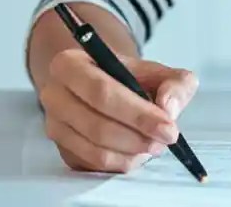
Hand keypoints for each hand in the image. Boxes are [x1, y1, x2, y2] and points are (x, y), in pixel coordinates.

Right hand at [38, 48, 198, 173]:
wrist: (106, 88)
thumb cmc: (129, 79)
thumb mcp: (158, 72)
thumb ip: (175, 83)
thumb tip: (169, 107)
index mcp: (70, 65)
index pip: (102, 92)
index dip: (137, 113)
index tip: (168, 126)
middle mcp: (55, 96)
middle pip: (97, 125)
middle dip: (137, 137)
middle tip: (165, 139)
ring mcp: (55, 127)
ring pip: (94, 150)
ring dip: (131, 152)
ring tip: (154, 145)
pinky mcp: (62, 151)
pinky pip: (92, 165)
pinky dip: (120, 163)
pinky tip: (137, 153)